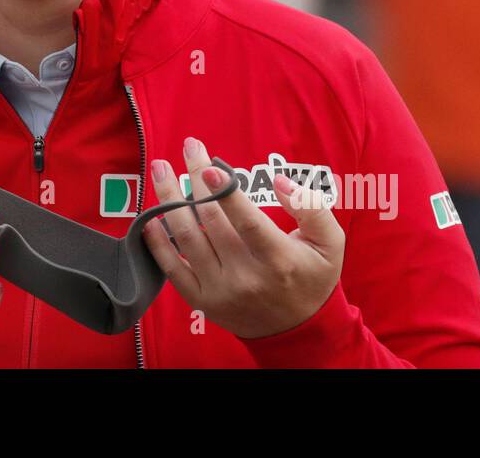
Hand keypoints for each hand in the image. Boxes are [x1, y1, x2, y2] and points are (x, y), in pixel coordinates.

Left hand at [142, 137, 343, 338]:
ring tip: (161, 170)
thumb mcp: (330, 243)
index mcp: (278, 259)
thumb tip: (280, 182)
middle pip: (211, 221)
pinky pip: (172, 271)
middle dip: (195, 179)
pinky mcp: (203, 301)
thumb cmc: (313, 278)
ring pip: (188, 239)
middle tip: (189, 147)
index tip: (209, 167)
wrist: (297, 331)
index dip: (226, 193)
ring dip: (169, 201)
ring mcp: (220, 291)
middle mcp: (246, 277)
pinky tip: (149, 219)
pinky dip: (158, 245)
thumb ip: (311, 207)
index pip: (247, 222)